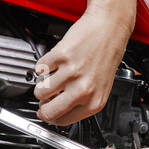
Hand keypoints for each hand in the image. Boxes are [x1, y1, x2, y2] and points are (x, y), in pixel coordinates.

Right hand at [32, 8, 132, 125]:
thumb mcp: (100, 87)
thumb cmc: (106, 54)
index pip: (62, 121)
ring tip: (53, 76)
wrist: (109, 27)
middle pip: (48, 111)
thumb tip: (53, 111)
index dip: (51, 117)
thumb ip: (80, 102)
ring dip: (41, 84)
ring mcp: (71, 74)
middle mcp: (83, 90)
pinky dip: (43, 66)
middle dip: (42, 106)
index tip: (46, 112)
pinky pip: (40, 69)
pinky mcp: (60, 57)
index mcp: (94, 103)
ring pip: (40, 91)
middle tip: (45, 98)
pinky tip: (56, 62)